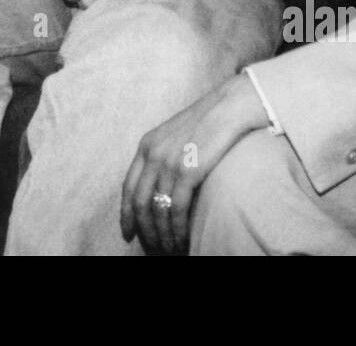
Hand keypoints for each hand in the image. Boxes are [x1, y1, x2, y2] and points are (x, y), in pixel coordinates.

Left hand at [120, 74, 267, 253]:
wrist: (229, 107)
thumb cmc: (208, 122)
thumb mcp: (175, 135)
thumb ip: (163, 156)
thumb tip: (160, 186)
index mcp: (147, 145)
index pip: (128, 187)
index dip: (126, 213)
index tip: (128, 233)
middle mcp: (153, 154)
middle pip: (139, 203)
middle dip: (144, 230)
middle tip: (152, 248)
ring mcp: (169, 162)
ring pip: (157, 210)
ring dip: (162, 234)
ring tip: (170, 249)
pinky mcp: (188, 170)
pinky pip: (176, 209)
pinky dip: (177, 229)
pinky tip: (182, 239)